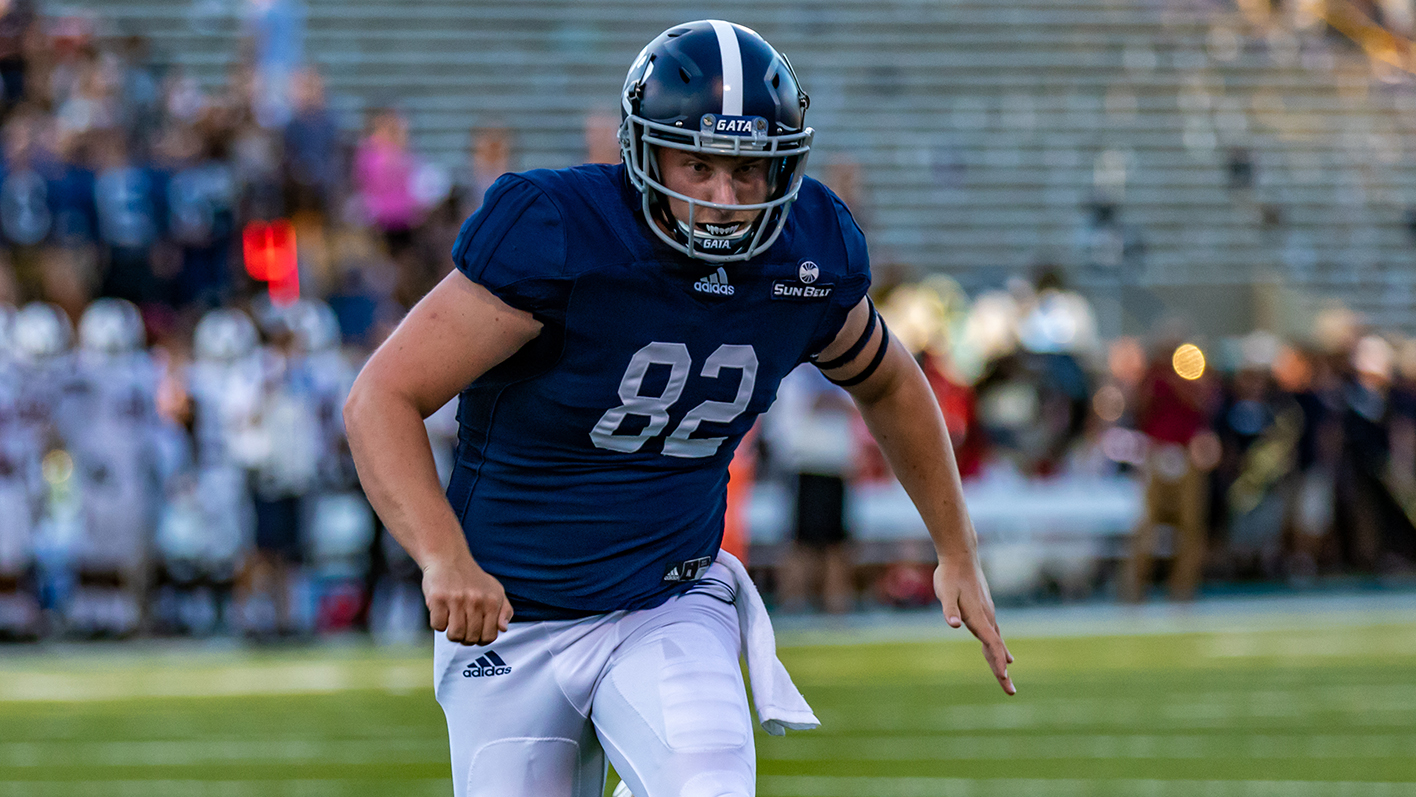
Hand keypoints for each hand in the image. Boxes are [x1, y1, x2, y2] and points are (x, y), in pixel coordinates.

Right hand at [422, 552, 513, 644]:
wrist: (448, 557)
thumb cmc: (472, 578)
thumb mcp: (495, 590)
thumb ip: (504, 610)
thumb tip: (503, 628)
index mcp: (492, 601)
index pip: (489, 636)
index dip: (481, 640)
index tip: (475, 634)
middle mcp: (476, 600)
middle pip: (471, 638)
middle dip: (465, 638)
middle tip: (462, 627)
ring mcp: (457, 600)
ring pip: (455, 635)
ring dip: (451, 634)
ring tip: (452, 622)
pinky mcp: (438, 599)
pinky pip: (438, 626)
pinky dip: (438, 623)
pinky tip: (442, 612)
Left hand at [935, 556, 1014, 694]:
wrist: (961, 556)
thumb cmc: (949, 575)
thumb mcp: (945, 592)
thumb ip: (949, 609)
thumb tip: (953, 624)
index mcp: (978, 617)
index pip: (991, 643)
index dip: (998, 660)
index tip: (1004, 676)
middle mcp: (987, 617)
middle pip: (997, 648)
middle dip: (1002, 671)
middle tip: (1010, 692)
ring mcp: (987, 613)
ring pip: (996, 642)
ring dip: (1001, 660)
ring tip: (1006, 678)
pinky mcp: (985, 610)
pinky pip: (994, 634)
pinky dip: (998, 647)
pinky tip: (1002, 653)